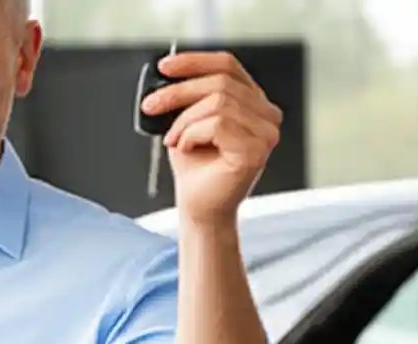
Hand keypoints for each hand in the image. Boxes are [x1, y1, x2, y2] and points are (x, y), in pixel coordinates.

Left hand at [142, 51, 282, 229]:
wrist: (198, 206)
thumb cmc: (195, 168)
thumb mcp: (188, 122)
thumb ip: (189, 96)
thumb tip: (170, 71)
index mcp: (253, 102)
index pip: (229, 66)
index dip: (195, 61)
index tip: (164, 66)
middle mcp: (266, 115)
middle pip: (220, 83)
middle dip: (178, 93)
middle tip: (151, 106)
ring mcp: (266, 134)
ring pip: (218, 103)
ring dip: (184, 121)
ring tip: (174, 140)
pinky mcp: (256, 151)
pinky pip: (217, 125)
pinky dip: (191, 134)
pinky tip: (186, 149)